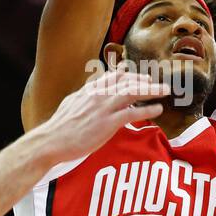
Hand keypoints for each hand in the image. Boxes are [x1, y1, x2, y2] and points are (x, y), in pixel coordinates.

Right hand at [35, 70, 169, 160]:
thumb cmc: (59, 127)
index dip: (128, 74)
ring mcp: (104, 108)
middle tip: (156, 83)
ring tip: (165, 90)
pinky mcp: (108, 123)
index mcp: (89, 90)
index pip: (112, 76)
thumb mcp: (71, 104)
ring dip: (152, 90)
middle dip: (144, 80)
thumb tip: (88, 90)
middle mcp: (98, 95)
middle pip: (127, 81)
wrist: (51, 141)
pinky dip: (148, 110)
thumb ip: (84, 96)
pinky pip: (133, 112)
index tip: (138, 75)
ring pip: (133, 92)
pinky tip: (157, 109)